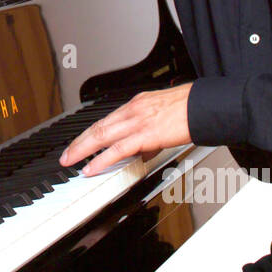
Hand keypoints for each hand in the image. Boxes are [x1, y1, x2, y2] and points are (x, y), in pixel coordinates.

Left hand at [59, 83, 193, 175]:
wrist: (205, 105)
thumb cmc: (191, 109)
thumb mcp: (164, 116)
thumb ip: (150, 133)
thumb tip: (143, 151)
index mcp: (137, 104)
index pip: (107, 120)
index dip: (90, 132)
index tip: (80, 142)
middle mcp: (133, 110)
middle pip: (98, 127)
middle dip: (78, 142)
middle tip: (66, 155)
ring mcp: (138, 121)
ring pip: (101, 136)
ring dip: (82, 149)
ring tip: (70, 161)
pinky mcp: (145, 134)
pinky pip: (117, 149)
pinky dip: (100, 160)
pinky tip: (90, 168)